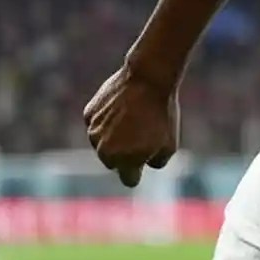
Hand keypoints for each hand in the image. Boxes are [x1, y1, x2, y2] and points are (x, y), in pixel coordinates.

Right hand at [83, 64, 179, 187]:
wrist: (148, 80)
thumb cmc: (162, 113)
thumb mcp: (170, 144)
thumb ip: (156, 162)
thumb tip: (145, 165)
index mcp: (125, 161)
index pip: (129, 180)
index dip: (139, 172)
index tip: (144, 161)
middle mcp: (105, 150)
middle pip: (114, 162)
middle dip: (125, 153)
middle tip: (142, 134)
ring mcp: (93, 132)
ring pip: (102, 143)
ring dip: (114, 136)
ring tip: (134, 117)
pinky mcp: (88, 115)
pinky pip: (97, 124)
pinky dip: (106, 120)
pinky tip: (122, 107)